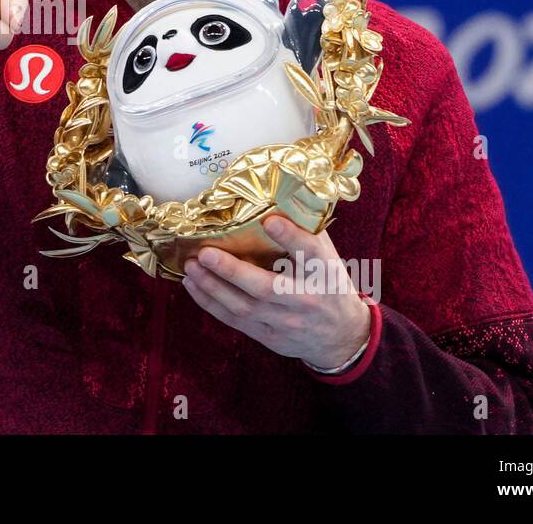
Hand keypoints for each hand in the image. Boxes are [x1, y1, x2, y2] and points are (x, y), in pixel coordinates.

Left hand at [181, 214, 371, 369]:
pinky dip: (210, 302)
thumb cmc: (328, 283)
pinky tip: (193, 284)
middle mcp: (305, 298)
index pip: (309, 252)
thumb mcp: (327, 256)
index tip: (270, 220)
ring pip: (244, 306)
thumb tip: (274, 197)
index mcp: (323, 272)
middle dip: (233, 271)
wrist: (341, 335)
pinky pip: (235, 320)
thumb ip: (305, 231)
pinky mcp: (268, 335)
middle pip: (267, 288)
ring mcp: (285, 321)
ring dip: (213, 286)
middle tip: (205, 253)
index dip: (291, 236)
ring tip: (191, 266)